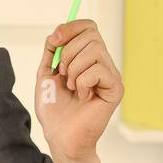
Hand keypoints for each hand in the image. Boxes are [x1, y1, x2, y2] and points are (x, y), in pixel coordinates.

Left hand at [34, 19, 122, 162]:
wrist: (59, 135)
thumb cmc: (55, 109)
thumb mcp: (46, 74)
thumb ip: (51, 51)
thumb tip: (57, 32)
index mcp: (88, 57)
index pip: (88, 27)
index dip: (70, 28)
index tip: (53, 41)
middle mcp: (103, 63)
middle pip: (91, 35)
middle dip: (68, 53)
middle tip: (63, 75)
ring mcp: (111, 75)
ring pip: (94, 50)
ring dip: (73, 69)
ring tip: (72, 88)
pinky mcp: (116, 89)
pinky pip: (98, 70)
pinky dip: (82, 83)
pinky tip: (83, 97)